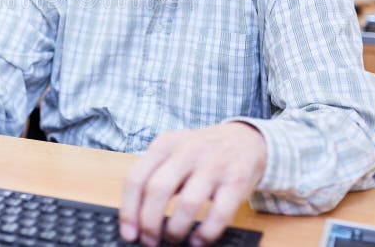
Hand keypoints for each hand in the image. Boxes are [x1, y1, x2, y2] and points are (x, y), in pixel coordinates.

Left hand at [119, 122, 266, 245]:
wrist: (245, 138)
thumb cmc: (202, 152)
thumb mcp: (174, 152)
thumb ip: (155, 176)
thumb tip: (136, 219)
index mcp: (164, 144)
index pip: (136, 178)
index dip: (129, 210)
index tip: (128, 233)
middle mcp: (186, 151)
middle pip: (157, 189)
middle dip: (149, 223)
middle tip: (149, 241)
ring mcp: (213, 164)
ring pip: (187, 203)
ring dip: (176, 229)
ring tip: (174, 239)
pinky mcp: (236, 180)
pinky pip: (219, 213)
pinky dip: (206, 233)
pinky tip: (198, 240)